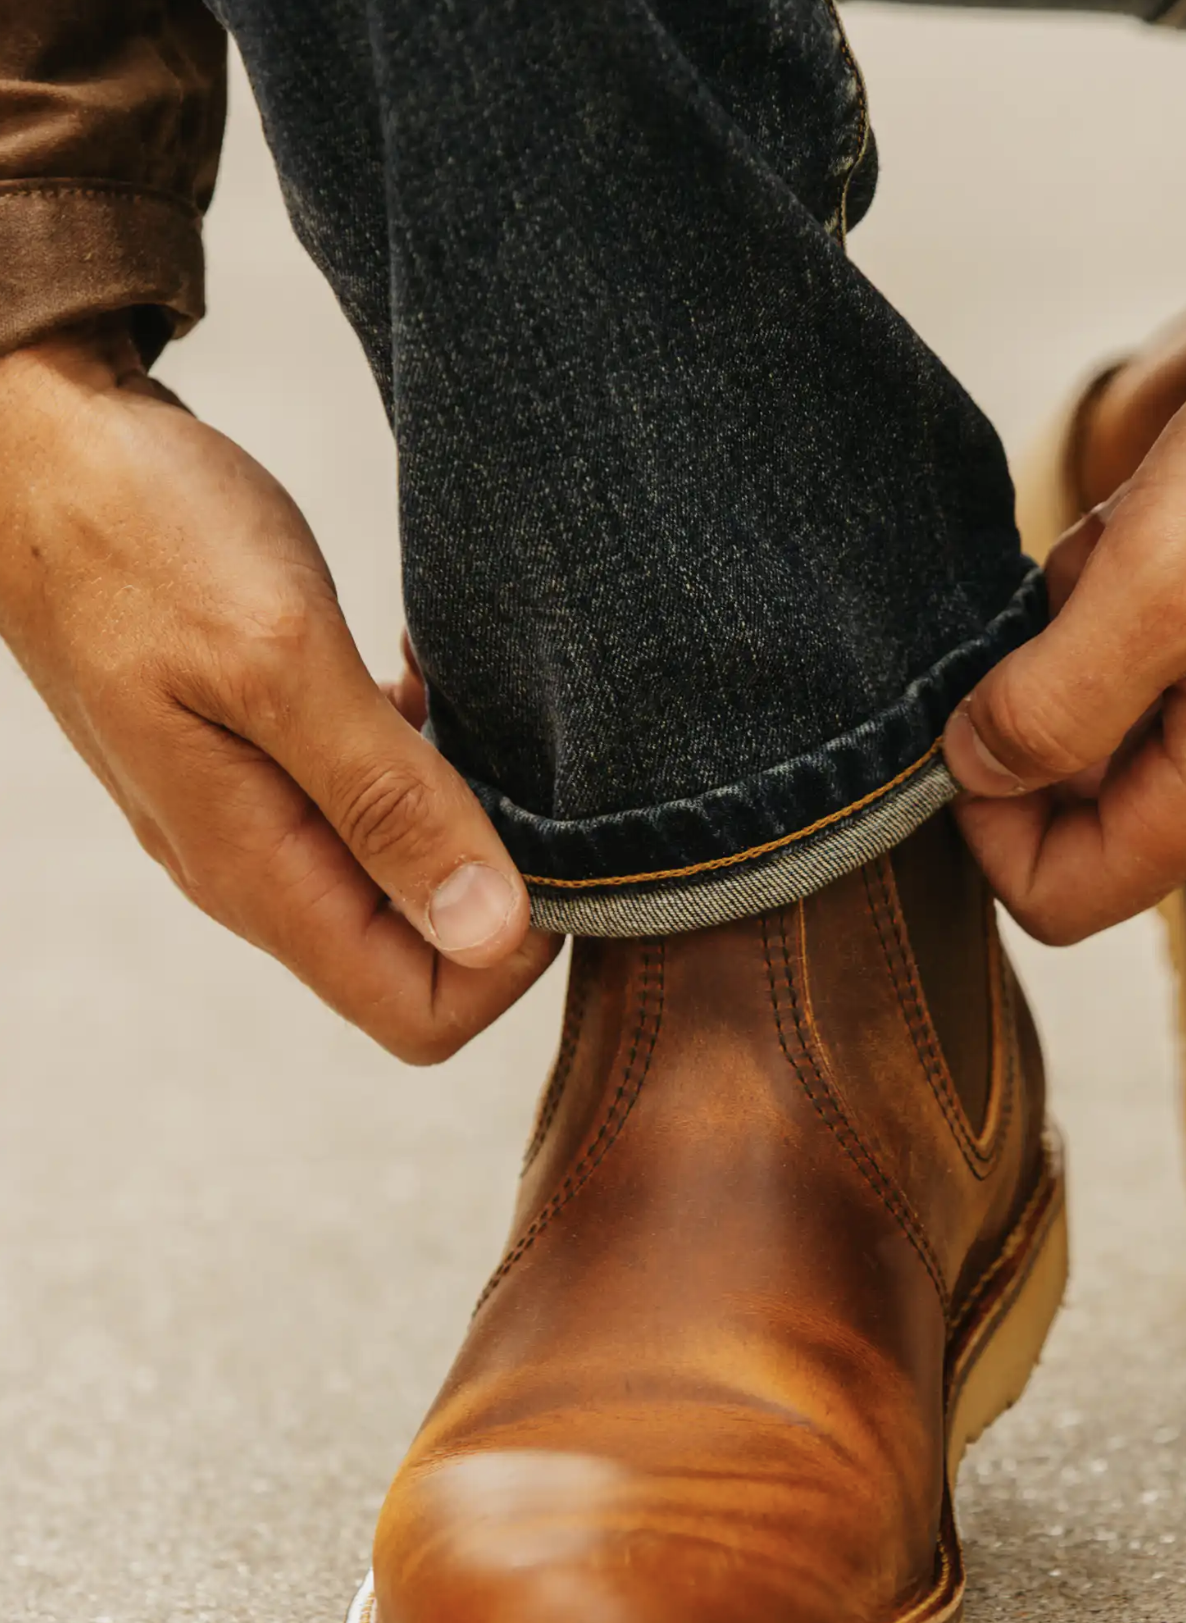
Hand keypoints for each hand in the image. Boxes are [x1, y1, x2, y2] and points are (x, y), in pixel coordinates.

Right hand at [0, 323, 558, 1062]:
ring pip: (410, 883)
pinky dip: (425, 762)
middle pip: (427, 963)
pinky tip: (421, 683)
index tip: (543, 841)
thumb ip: (386, 800)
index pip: (422, 1015)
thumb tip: (490, 930)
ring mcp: (260, 822)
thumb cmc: (139, 539)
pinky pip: (378, 812)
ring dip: (467, 813)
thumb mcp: (279, 663)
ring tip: (461, 709)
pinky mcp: (267, 767)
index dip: (509, 957)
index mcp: (259, 873)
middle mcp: (260, 871)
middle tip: (513, 765)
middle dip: (504, 885)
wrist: (36, 454)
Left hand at [945, 356, 1185, 943]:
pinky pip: (1180, 665)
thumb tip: (975, 773)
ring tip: (1139, 533)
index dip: (985, 829)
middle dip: (1049, 702)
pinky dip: (1147, 600)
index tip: (967, 720)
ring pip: (1128, 722)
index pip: (1058, 899)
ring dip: (1097, 633)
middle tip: (1075, 588)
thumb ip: (1051, 706)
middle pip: (1089, 809)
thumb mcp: (1149, 591)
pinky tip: (1174, 520)